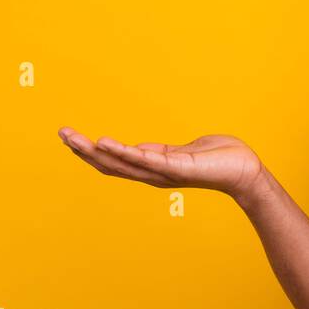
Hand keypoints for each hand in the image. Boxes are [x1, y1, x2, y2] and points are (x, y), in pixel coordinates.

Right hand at [58, 127, 265, 203]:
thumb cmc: (220, 158)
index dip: (92, 152)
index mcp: (155, 168)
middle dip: (83, 151)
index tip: (71, 139)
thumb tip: (140, 149)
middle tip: (61, 134)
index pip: (116, 162)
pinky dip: (123, 152)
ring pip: (121, 163)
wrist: (246, 170)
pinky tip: (104, 143)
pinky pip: (145, 159)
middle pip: (111, 164)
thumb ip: (160, 152)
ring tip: (73, 138)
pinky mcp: (177, 167)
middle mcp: (155, 174)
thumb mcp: (182, 152)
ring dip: (94, 151)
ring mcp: (164, 172)